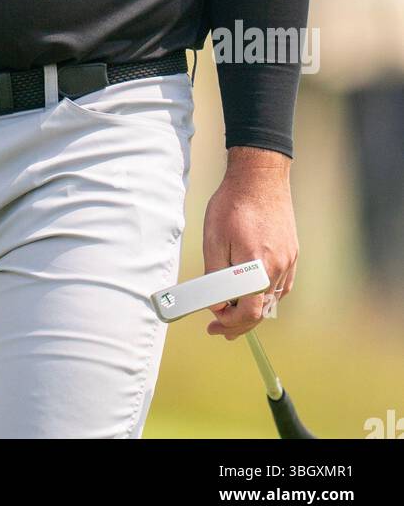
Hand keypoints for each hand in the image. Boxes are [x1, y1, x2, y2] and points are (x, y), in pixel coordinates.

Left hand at [202, 145, 297, 338]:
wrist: (260, 176)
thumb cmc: (232, 205)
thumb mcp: (213, 241)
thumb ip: (215, 277)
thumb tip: (218, 304)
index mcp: (258, 268)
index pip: (249, 313)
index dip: (229, 323)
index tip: (214, 325)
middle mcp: (279, 268)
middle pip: (262, 311)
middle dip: (239, 323)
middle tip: (219, 329)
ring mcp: (289, 261)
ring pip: (272, 299)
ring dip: (253, 310)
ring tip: (232, 315)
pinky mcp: (293, 253)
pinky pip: (280, 285)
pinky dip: (265, 295)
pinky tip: (252, 294)